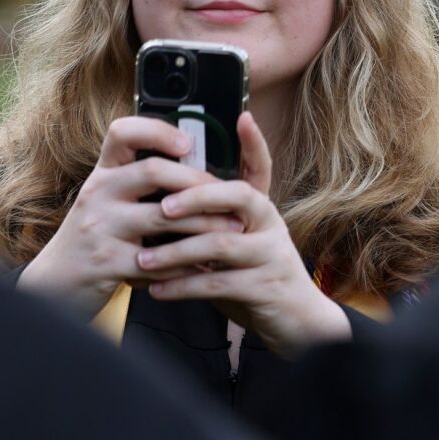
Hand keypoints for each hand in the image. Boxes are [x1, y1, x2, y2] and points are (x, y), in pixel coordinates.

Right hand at [17, 116, 239, 320]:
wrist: (56, 282)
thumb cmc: (94, 236)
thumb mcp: (108, 200)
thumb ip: (139, 182)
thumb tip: (195, 162)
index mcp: (103, 173)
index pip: (122, 132)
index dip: (157, 131)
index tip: (188, 144)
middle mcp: (98, 193)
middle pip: (153, 171)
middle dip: (199, 182)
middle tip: (231, 195)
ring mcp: (100, 227)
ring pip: (163, 217)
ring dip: (205, 223)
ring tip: (233, 229)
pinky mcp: (107, 262)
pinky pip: (157, 260)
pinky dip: (186, 264)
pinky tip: (206, 266)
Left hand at [131, 112, 350, 356]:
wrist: (295, 322)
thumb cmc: (253, 277)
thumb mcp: (234, 245)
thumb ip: (208, 225)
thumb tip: (158, 206)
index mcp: (260, 209)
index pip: (260, 168)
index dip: (254, 142)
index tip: (243, 116)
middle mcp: (269, 224)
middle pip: (236, 197)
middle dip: (195, 198)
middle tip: (160, 207)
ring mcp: (270, 254)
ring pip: (220, 244)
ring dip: (176, 253)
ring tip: (143, 261)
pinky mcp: (265, 287)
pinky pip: (218, 283)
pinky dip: (183, 287)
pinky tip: (157, 290)